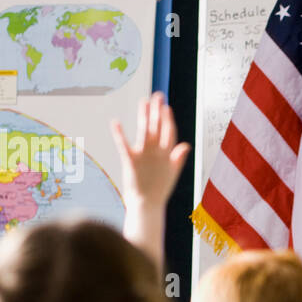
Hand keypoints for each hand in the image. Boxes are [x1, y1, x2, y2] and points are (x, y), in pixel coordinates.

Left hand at [111, 92, 190, 209]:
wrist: (147, 206)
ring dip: (145, 116)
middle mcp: (158, 153)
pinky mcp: (131, 162)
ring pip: (146, 131)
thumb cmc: (159, 191)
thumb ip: (178, 158)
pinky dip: (119, 134)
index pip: (170, 133)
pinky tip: (115, 122)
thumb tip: (186, 145)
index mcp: (168, 156)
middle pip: (159, 127)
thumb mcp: (172, 173)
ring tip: (144, 102)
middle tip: (157, 95)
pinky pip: (124, 145)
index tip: (166, 107)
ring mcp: (145, 157)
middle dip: (158, 111)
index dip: (168, 119)